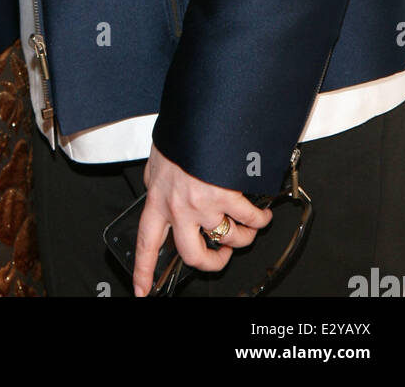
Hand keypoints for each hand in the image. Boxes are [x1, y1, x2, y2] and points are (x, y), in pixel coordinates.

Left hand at [132, 143, 271, 296]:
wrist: (196, 115)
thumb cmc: (179, 133)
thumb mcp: (158, 158)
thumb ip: (157, 178)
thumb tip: (157, 183)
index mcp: (158, 199)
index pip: (146, 243)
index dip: (144, 270)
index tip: (143, 290)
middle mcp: (178, 208)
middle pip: (193, 255)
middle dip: (212, 264)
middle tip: (221, 257)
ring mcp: (203, 205)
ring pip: (228, 239)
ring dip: (242, 237)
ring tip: (248, 228)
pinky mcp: (226, 197)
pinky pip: (249, 219)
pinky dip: (260, 220)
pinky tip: (261, 214)